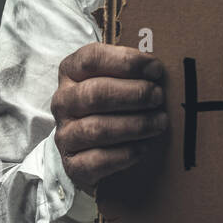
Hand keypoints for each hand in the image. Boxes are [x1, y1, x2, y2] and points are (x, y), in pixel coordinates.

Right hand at [51, 45, 167, 192]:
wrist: (91, 148)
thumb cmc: (111, 105)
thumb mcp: (115, 79)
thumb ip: (130, 70)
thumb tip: (158, 69)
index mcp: (70, 73)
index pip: (91, 58)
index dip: (127, 61)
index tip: (155, 69)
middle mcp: (63, 102)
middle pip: (96, 93)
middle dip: (135, 94)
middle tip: (159, 97)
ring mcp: (65, 134)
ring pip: (98, 128)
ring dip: (135, 125)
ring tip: (159, 122)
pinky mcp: (73, 164)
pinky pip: (99, 160)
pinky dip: (126, 153)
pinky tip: (144, 147)